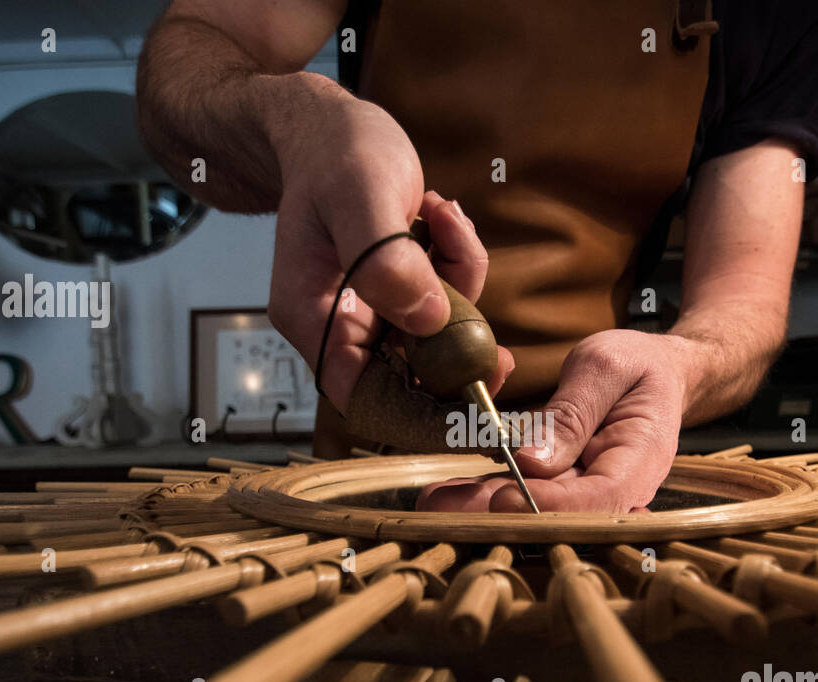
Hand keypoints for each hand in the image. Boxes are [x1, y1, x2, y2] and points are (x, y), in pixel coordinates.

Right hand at [265, 91, 510, 410]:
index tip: (475, 415)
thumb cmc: (334, 152)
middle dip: (460, 367)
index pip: (366, 400)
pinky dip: (459, 262)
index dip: (419, 420)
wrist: (330, 125)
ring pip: (439, 340)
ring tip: (444, 220)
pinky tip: (442, 213)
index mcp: (314, 319)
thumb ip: (387, 259)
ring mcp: (375, 313)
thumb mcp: (359, 192)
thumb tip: (429, 321)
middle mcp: (342, 327)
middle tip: (502, 356)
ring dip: (460, 287)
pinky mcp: (405, 294)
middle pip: (409, 384)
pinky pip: (449, 301)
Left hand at [418, 329, 709, 512]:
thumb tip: (533, 462)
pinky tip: (446, 493)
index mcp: (641, 460)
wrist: (656, 374)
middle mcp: (617, 489)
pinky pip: (525, 494)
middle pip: (561, 516)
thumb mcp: (606, 368)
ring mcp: (588, 492)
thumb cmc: (638, 365)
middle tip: (448, 508)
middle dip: (501, 516)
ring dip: (483, 509)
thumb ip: (571, 414)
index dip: (552, 504)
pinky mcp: (563, 486)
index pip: (600, 498)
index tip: (506, 496)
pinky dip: (485, 493)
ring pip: (535, 511)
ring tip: (435, 502)